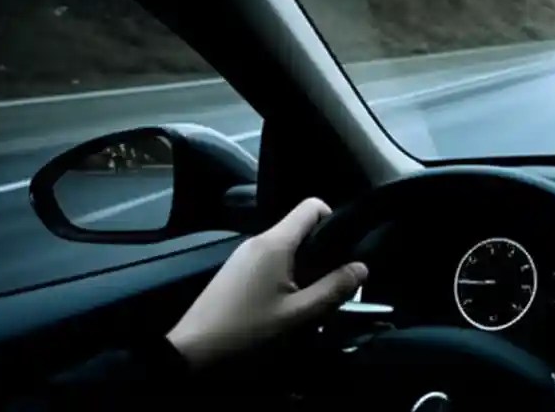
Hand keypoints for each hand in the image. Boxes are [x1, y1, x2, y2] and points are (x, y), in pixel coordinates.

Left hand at [166, 198, 367, 367]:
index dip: (333, 219)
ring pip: (287, 246)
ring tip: (308, 298)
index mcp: (275, 243)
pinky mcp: (236, 269)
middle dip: (322, 251)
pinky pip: (271, 258)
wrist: (192, 349)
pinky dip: (286, 273)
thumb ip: (333, 289)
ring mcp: (244, 254)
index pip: (311, 206)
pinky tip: (284, 303)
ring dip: (304, 266)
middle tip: (331, 283)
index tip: (342, 250)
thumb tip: (362, 268)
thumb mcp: (297, 314)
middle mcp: (259, 240)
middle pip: (301, 228)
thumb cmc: (246, 328)